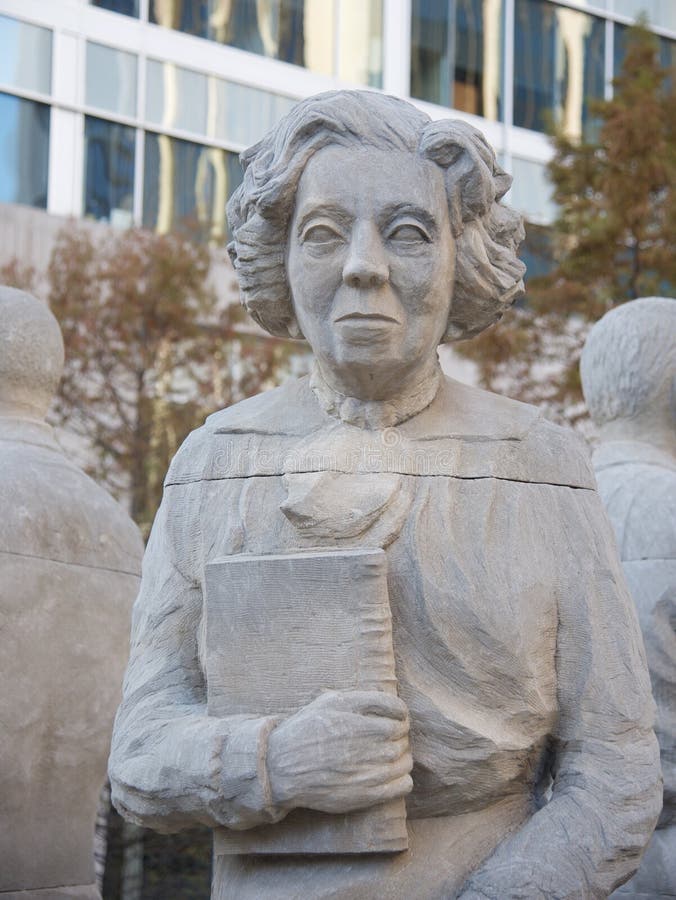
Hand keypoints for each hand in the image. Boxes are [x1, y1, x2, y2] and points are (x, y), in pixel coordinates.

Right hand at [267, 690, 412, 813]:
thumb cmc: (306, 730)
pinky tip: (390, 775)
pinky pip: (402, 785)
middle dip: (399, 734)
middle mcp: (364, 740)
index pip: (398, 710)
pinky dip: (403, 778)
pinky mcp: (366, 794)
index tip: (395, 718)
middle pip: (402, 735)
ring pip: (405, 760)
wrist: (281, 767)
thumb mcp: (328, 701)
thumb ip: (361, 699)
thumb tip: (390, 701)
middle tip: (388, 738)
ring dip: (402, 756)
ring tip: (388, 757)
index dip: (400, 713)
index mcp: (356, 716)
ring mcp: (367, 769)